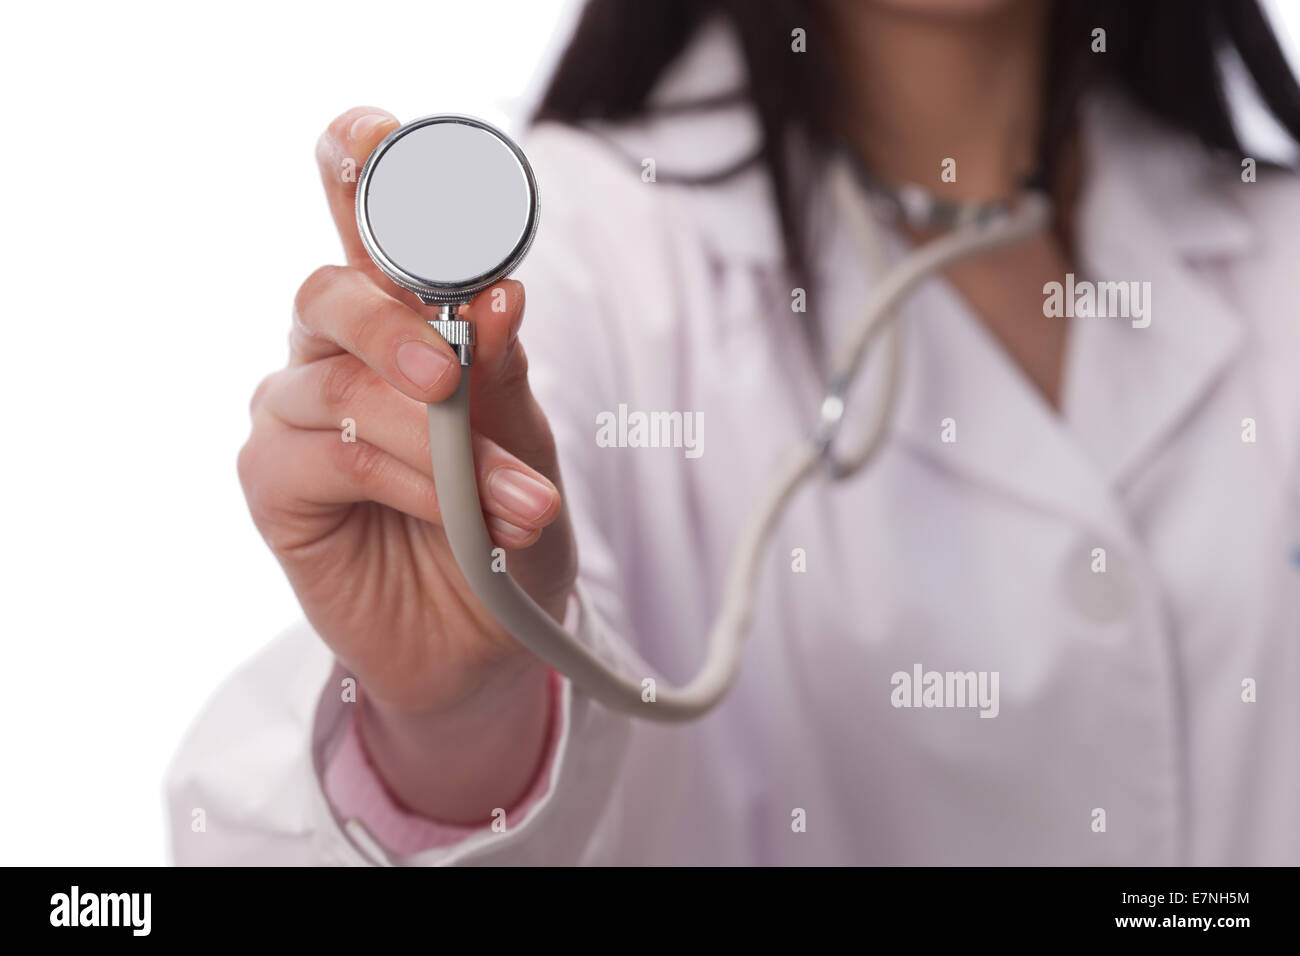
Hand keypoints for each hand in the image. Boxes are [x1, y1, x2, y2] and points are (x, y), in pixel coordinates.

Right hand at [237, 107, 576, 820]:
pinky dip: (407, 481)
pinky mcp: (273, 480)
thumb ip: (500, 367)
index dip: (361, 168)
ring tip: (516, 499)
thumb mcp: (525, 438)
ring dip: (438, 440)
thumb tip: (496, 294)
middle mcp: (336, 352)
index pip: (366, 222)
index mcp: (398, 319)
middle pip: (332, 287)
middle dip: (395, 320)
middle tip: (454, 368)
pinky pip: (330, 456)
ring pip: (340, 384)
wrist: (492, 641)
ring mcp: (295, 413)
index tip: (378, 136)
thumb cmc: (507, 526)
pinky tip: (463, 518)